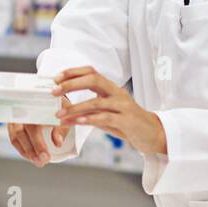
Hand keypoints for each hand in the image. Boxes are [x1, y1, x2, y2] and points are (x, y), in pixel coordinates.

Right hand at [6, 99, 70, 167]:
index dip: (38, 144)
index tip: (46, 157)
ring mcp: (15, 117)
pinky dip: (21, 149)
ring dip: (25, 152)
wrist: (48, 94)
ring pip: (15, 138)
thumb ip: (61, 127)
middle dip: (30, 151)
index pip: (32, 128)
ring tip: (38, 162)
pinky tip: (31, 157)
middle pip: (20, 134)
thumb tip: (58, 143)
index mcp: (33, 107)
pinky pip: (13, 138)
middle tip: (42, 162)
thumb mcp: (63, 113)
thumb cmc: (56, 104)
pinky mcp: (12, 122)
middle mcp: (21, 111)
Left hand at [52, 66, 166, 154]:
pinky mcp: (127, 121)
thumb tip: (66, 110)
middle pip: (94, 79)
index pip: (92, 72)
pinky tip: (76, 121)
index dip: (73, 72)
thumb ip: (91, 110)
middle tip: (54, 91)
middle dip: (72, 84)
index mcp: (112, 88)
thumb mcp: (108, 113)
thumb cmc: (127, 123)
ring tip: (59, 115)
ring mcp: (123, 106)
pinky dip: (89, 119)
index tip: (55, 78)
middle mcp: (117, 93)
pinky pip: (105, 117)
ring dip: (75, 108)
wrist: (153, 134)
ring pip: (96, 102)